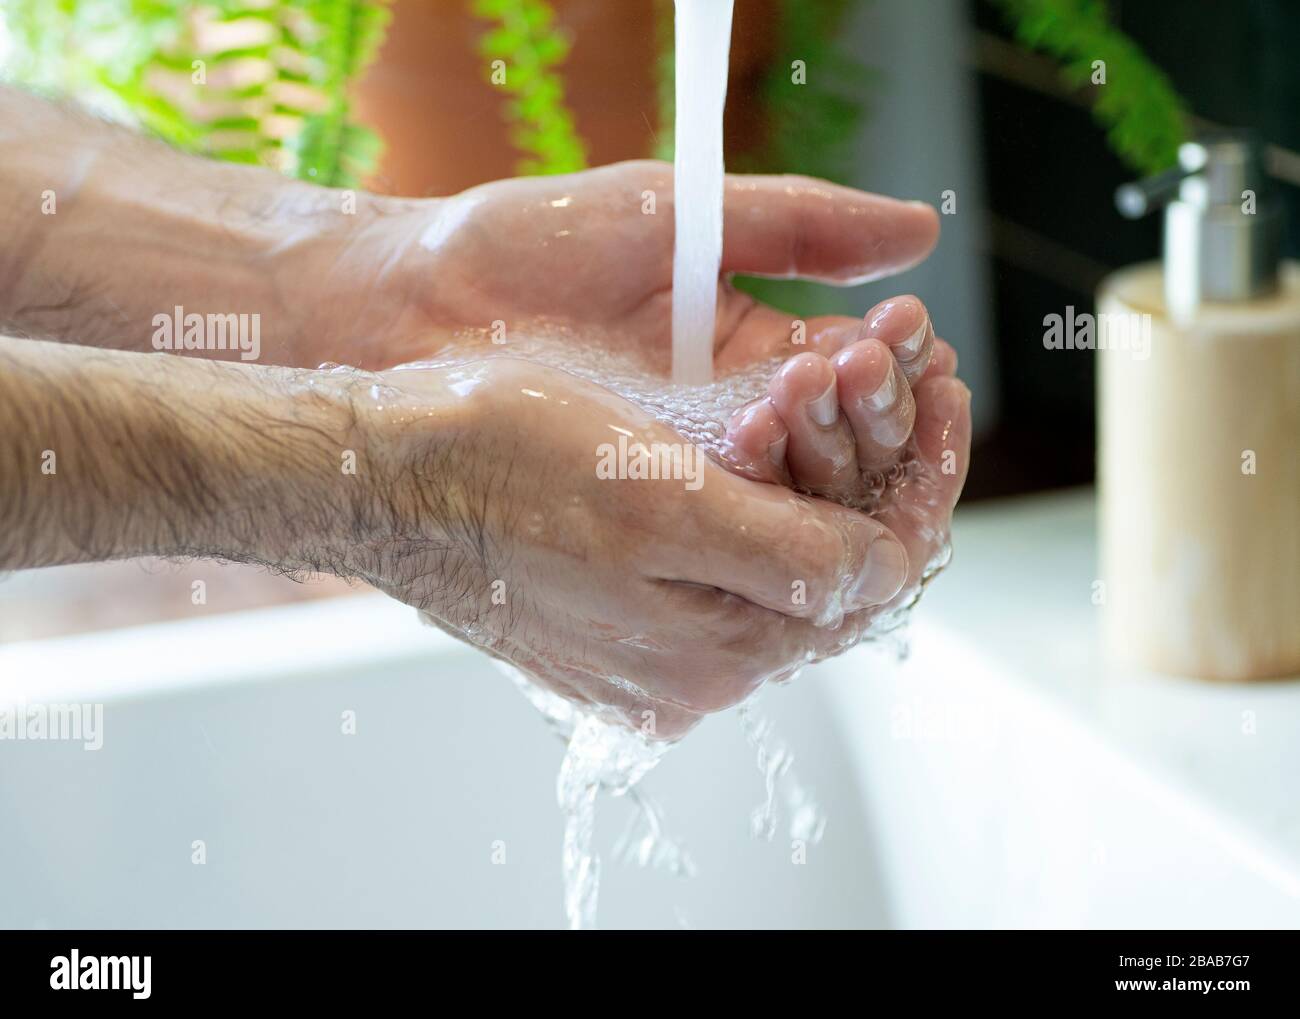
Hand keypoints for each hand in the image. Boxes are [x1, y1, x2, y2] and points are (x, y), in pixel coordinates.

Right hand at [345, 355, 928, 738]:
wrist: (382, 471)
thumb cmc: (499, 464)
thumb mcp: (658, 499)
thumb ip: (786, 556)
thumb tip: (882, 574)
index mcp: (713, 650)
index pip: (868, 579)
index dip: (921, 481)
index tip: (946, 390)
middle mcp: (689, 667)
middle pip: (825, 569)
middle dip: (871, 463)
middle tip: (901, 365)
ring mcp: (650, 645)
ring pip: (774, 555)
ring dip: (814, 467)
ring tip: (836, 375)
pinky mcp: (617, 612)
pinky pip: (716, 554)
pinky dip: (752, 486)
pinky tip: (753, 425)